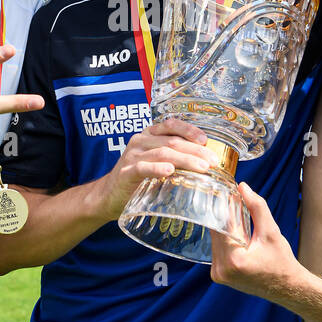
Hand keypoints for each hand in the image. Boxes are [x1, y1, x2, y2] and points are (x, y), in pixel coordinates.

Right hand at [90, 118, 215, 218]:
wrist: (108, 196)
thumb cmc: (138, 180)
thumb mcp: (155, 163)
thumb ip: (174, 158)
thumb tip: (206, 162)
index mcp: (149, 136)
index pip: (171, 124)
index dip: (190, 130)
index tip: (206, 140)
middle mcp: (140, 141)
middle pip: (172, 141)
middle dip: (195, 151)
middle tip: (213, 162)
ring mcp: (132, 155)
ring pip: (163, 153)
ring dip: (185, 160)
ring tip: (202, 168)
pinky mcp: (126, 172)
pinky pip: (143, 167)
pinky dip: (157, 169)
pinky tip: (169, 171)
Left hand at [209, 182, 303, 301]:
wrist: (287, 288)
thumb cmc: (282, 262)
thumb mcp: (271, 232)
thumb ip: (257, 207)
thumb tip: (243, 187)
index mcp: (234, 259)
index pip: (221, 224)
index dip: (224, 207)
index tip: (229, 194)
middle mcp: (221, 269)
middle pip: (216, 232)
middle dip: (225, 217)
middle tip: (234, 203)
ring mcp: (218, 274)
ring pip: (215, 240)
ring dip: (225, 229)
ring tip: (239, 221)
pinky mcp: (218, 276)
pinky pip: (217, 251)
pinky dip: (225, 240)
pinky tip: (237, 235)